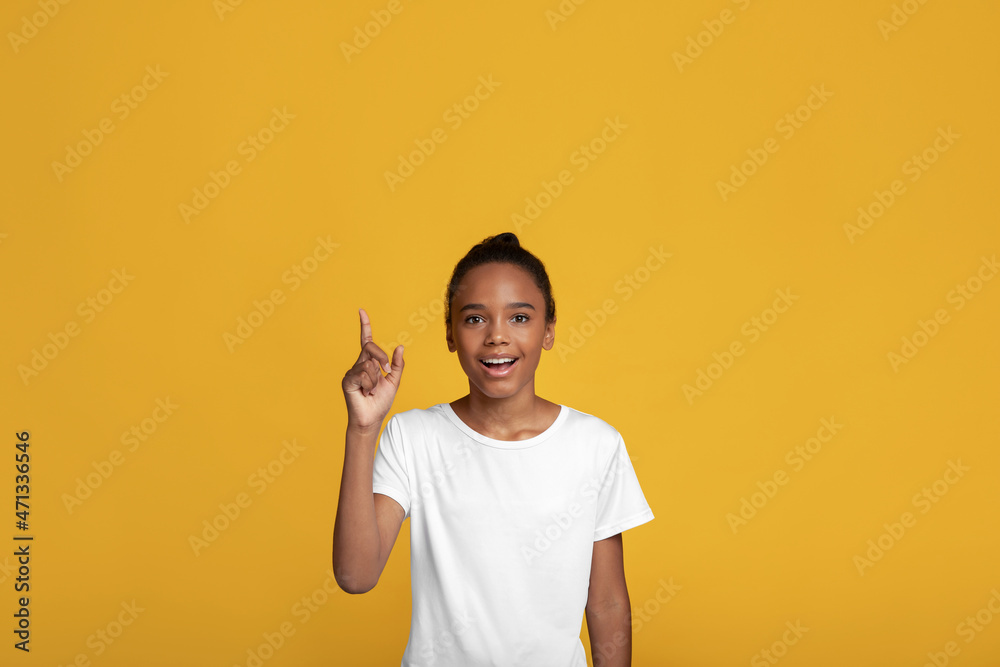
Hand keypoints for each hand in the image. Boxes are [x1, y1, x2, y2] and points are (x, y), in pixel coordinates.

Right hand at [342, 308, 403, 430]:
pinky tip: (366, 393)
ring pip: (369, 363)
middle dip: (382, 358)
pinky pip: (362, 373)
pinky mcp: (347, 380)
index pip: (366, 341)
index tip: (361, 311)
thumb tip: (400, 346)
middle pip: (370, 348)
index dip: (365, 326)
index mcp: (369, 363)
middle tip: (385, 372)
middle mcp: (358, 364)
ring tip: (371, 390)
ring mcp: (351, 372)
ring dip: (375, 379)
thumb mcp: (394, 381)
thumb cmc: (381, 402)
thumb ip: (397, 365)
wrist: (372, 419)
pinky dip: (369, 384)